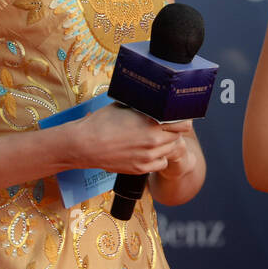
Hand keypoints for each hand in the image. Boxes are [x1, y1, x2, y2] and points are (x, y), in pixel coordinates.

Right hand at [71, 102, 195, 177]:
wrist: (84, 144)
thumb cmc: (101, 122)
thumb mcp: (124, 106)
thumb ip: (143, 106)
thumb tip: (154, 99)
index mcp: (152, 122)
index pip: (183, 123)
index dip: (182, 119)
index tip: (178, 117)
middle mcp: (154, 140)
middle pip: (178, 137)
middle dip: (174, 131)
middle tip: (165, 127)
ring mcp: (148, 156)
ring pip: (171, 150)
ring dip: (167, 144)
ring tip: (154, 139)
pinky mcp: (141, 168)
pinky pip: (161, 163)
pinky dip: (159, 158)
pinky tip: (149, 151)